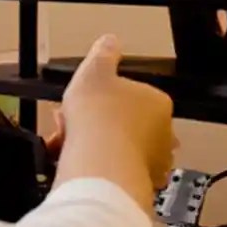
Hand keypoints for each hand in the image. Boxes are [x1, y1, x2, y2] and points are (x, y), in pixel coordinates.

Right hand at [53, 35, 176, 210]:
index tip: (83, 100)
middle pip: (122, 123)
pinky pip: (111, 171)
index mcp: (157, 102)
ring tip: (64, 144)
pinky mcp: (137, 184)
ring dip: (91, 144)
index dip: (101, 97)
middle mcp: (161, 133)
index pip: (129, 95)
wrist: (99, 165)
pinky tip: (72, 161)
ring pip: (115, 148)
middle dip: (93, 122)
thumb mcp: (95, 70)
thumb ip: (103, 53)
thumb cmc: (100, 118)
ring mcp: (151, 161)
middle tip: (69, 122)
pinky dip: (94, 167)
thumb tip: (110, 41)